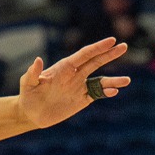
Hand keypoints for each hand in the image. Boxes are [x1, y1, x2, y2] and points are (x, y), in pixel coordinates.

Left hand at [15, 37, 132, 127]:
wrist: (31, 113)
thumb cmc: (28, 95)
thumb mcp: (27, 83)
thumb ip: (32, 73)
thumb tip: (37, 60)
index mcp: (64, 68)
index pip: (84, 55)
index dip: (97, 47)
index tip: (111, 41)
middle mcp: (75, 75)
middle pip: (96, 62)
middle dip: (110, 54)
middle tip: (124, 46)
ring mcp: (79, 87)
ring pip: (100, 81)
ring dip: (113, 80)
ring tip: (127, 81)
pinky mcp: (81, 100)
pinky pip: (96, 94)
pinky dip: (106, 92)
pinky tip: (114, 92)